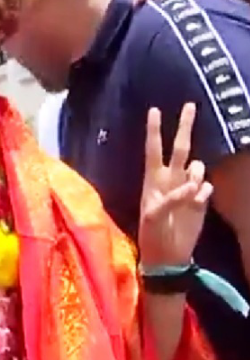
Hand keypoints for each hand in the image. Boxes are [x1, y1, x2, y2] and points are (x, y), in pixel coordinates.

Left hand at [138, 103, 212, 270]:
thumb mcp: (155, 218)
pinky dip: (203, 193)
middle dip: (185, 126)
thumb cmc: (152, 235)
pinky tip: (196, 204)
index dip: (155, 131)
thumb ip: (172, 200)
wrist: (168, 255)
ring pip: (198, 167)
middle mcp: (171, 179)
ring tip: (188, 195)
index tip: (154, 110)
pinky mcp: (201, 200)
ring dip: (196, 175)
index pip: (154, 150)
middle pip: (180, 148)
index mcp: (153, 181)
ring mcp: (187, 188)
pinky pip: (207, 188)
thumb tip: (193, 185)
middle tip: (189, 104)